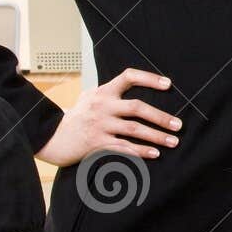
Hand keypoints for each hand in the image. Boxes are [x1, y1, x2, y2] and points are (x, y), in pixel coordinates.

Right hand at [37, 67, 180, 167]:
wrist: (53, 136)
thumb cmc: (76, 116)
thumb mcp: (89, 97)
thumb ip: (109, 92)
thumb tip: (133, 86)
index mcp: (103, 91)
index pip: (128, 77)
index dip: (149, 79)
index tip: (168, 84)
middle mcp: (102, 106)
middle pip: (137, 108)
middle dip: (160, 117)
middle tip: (178, 125)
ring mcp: (99, 125)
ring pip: (134, 130)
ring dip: (156, 137)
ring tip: (173, 142)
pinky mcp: (96, 143)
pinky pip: (123, 147)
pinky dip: (140, 151)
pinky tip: (154, 154)